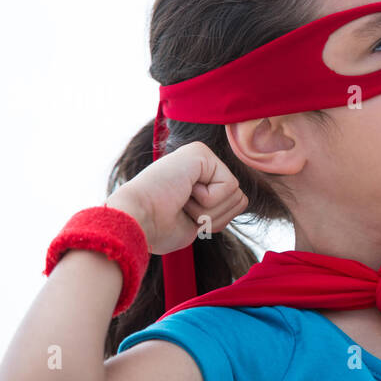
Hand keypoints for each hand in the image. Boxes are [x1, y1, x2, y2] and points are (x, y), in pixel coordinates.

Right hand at [105, 141, 248, 254]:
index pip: (235, 205)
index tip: (185, 217)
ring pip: (236, 195)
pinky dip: (208, 201)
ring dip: (209, 210)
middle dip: (215, 216)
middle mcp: (200, 163)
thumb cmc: (159, 227)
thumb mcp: (198, 220)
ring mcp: (200, 155)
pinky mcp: (201, 153)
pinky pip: (229, 187)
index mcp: (198, 179)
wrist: (137, 222)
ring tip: (180, 202)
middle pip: (240, 200)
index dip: (215, 222)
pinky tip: (183, 193)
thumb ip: (219, 207)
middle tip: (183, 210)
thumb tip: (243, 199)